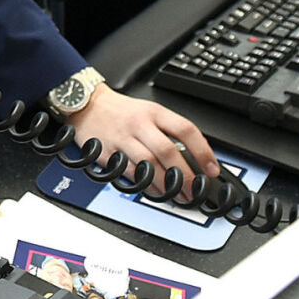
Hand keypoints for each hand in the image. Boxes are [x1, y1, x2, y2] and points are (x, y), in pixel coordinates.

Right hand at [66, 86, 219, 199]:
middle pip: (168, 151)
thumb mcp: (148, 111)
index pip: (185, 129)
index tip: (212, 169)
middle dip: (186, 175)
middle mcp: (139, 124)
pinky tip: (155, 191)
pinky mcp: (108, 152)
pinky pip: (130, 172)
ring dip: (167, 184)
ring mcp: (122, 138)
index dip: (203, 151)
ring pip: (149, 164)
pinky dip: (146, 185)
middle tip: (196, 190)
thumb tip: (194, 159)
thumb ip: (169, 131)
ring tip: (179, 195)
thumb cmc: (121, 111)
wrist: (86, 104)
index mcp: (154, 112)